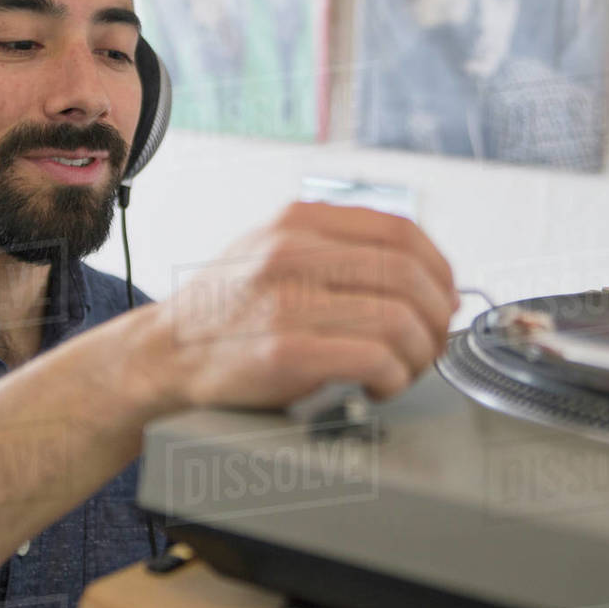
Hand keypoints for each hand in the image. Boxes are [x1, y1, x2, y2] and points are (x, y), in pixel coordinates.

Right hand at [145, 202, 458, 408]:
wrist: (165, 353)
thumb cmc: (229, 309)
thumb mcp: (275, 249)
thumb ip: (338, 248)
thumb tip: (426, 275)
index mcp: (299, 221)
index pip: (400, 231)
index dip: (439, 268)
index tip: (443, 296)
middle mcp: (293, 252)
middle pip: (408, 276)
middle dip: (436, 317)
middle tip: (431, 343)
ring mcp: (287, 301)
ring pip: (400, 319)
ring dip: (420, 354)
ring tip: (405, 369)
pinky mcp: (285, 352)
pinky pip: (375, 359)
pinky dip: (394, 378)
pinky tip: (379, 386)